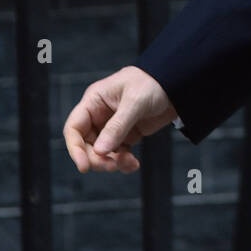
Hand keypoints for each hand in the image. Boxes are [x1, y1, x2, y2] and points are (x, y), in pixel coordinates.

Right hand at [63, 66, 177, 173]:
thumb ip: (117, 127)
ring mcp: (112, 127)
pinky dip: (123, 162)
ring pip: (102, 153)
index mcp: (94, 101)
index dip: (75, 148)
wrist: (176, 85)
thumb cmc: (152, 83)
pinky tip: (133, 164)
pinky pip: (118, 154)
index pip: (74, 127)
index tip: (84, 167)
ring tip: (128, 163)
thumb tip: (100, 151)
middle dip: (97, 159)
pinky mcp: (127, 135)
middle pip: (86, 145)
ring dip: (112, 163)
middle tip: (113, 165)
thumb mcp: (134, 102)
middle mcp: (99, 115)